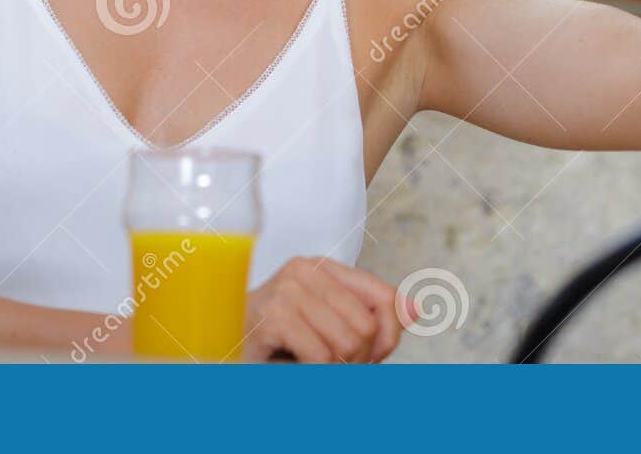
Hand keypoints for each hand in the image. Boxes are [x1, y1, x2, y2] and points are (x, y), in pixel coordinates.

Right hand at [243, 256, 408, 362]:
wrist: (223, 349)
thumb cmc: (277, 341)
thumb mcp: (329, 324)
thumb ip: (372, 317)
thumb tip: (417, 309)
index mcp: (323, 266)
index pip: (385, 297)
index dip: (388, 336)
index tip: (371, 357)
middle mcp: (305, 270)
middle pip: (366, 326)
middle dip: (359, 360)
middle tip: (334, 368)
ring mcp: (287, 290)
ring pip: (347, 342)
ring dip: (338, 370)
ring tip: (317, 369)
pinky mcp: (273, 316)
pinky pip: (321, 356)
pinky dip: (318, 374)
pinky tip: (299, 369)